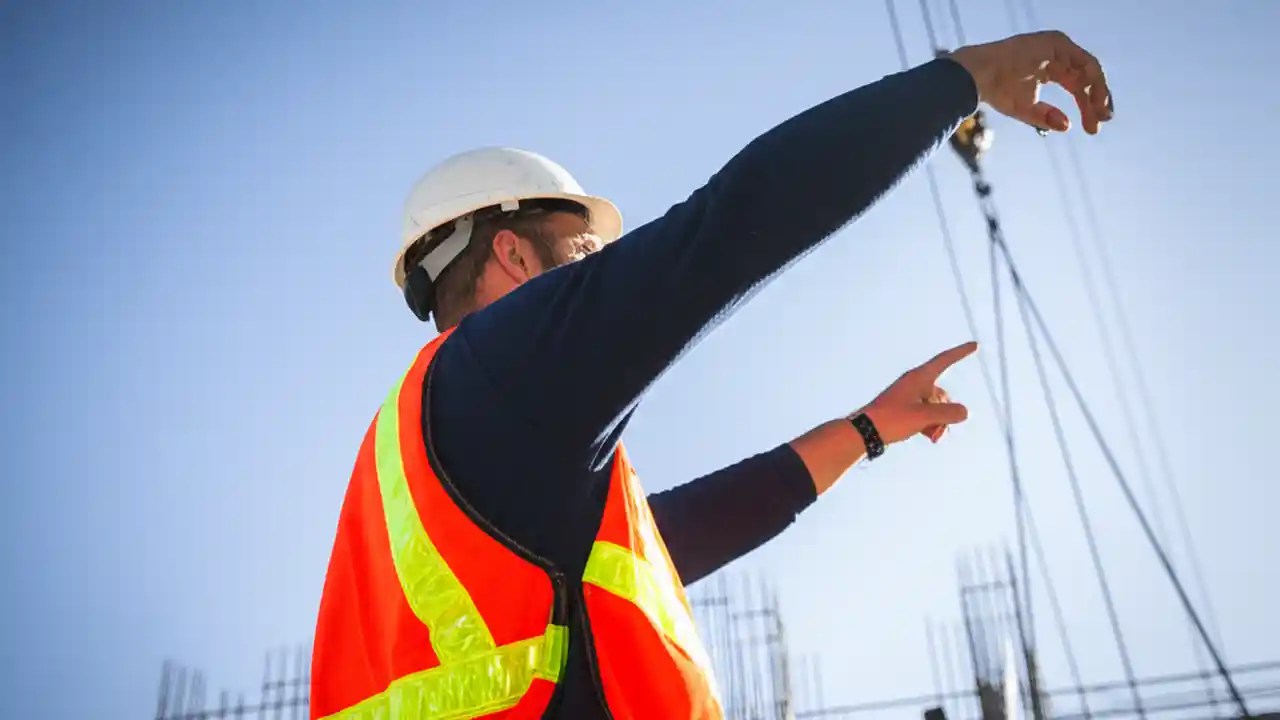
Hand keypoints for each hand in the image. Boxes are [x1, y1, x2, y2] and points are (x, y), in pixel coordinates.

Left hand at [854, 341, 976, 446]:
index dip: (960, 353)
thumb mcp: (924, 416)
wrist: (865, 431)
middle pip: (942, 394)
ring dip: (938, 422)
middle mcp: (914, 383)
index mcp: (918, 377)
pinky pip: (925, 413)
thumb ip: (947, 413)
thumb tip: (963, 412)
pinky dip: (929, 424)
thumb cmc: (892, 419)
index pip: (944, 360)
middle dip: (946, 413)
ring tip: (931, 436)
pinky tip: (927, 436)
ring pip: (934, 406)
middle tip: (938, 429)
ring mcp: (909, 396)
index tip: (973, 345)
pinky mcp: (903, 408)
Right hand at [948, 31, 1113, 134]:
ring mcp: (1058, 47)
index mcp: (1050, 68)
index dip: (1088, 106)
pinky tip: (1093, 100)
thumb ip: (1046, 117)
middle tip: (1101, 122)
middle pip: (1085, 80)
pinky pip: (1084, 63)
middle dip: (1096, 102)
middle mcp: (1057, 55)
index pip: (1077, 87)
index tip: (1094, 127)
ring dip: (1098, 93)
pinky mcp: (1057, 43)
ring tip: (1100, 114)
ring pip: (1089, 70)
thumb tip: (1067, 126)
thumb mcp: (1026, 109)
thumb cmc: (996, 91)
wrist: (978, 77)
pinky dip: (1092, 81)